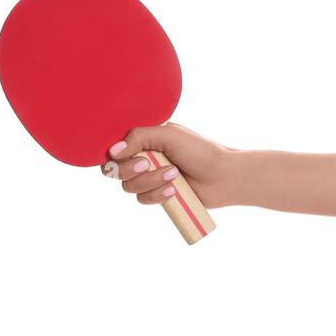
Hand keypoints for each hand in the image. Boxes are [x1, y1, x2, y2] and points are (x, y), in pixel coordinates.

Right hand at [102, 122, 237, 208]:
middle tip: (148, 164)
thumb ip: (139, 137)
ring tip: (174, 174)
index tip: (125, 155)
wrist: (222, 177)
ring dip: (151, 181)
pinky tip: (174, 189)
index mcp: (146, 138)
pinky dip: (157, 195)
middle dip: (131, 169)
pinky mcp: (157, 195)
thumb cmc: (200, 151)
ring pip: (129, 186)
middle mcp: (144, 157)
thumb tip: (113, 150)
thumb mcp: (169, 135)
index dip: (115, 155)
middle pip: (114, 170)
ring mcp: (150, 177)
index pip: (115, 147)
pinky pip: (143, 199)